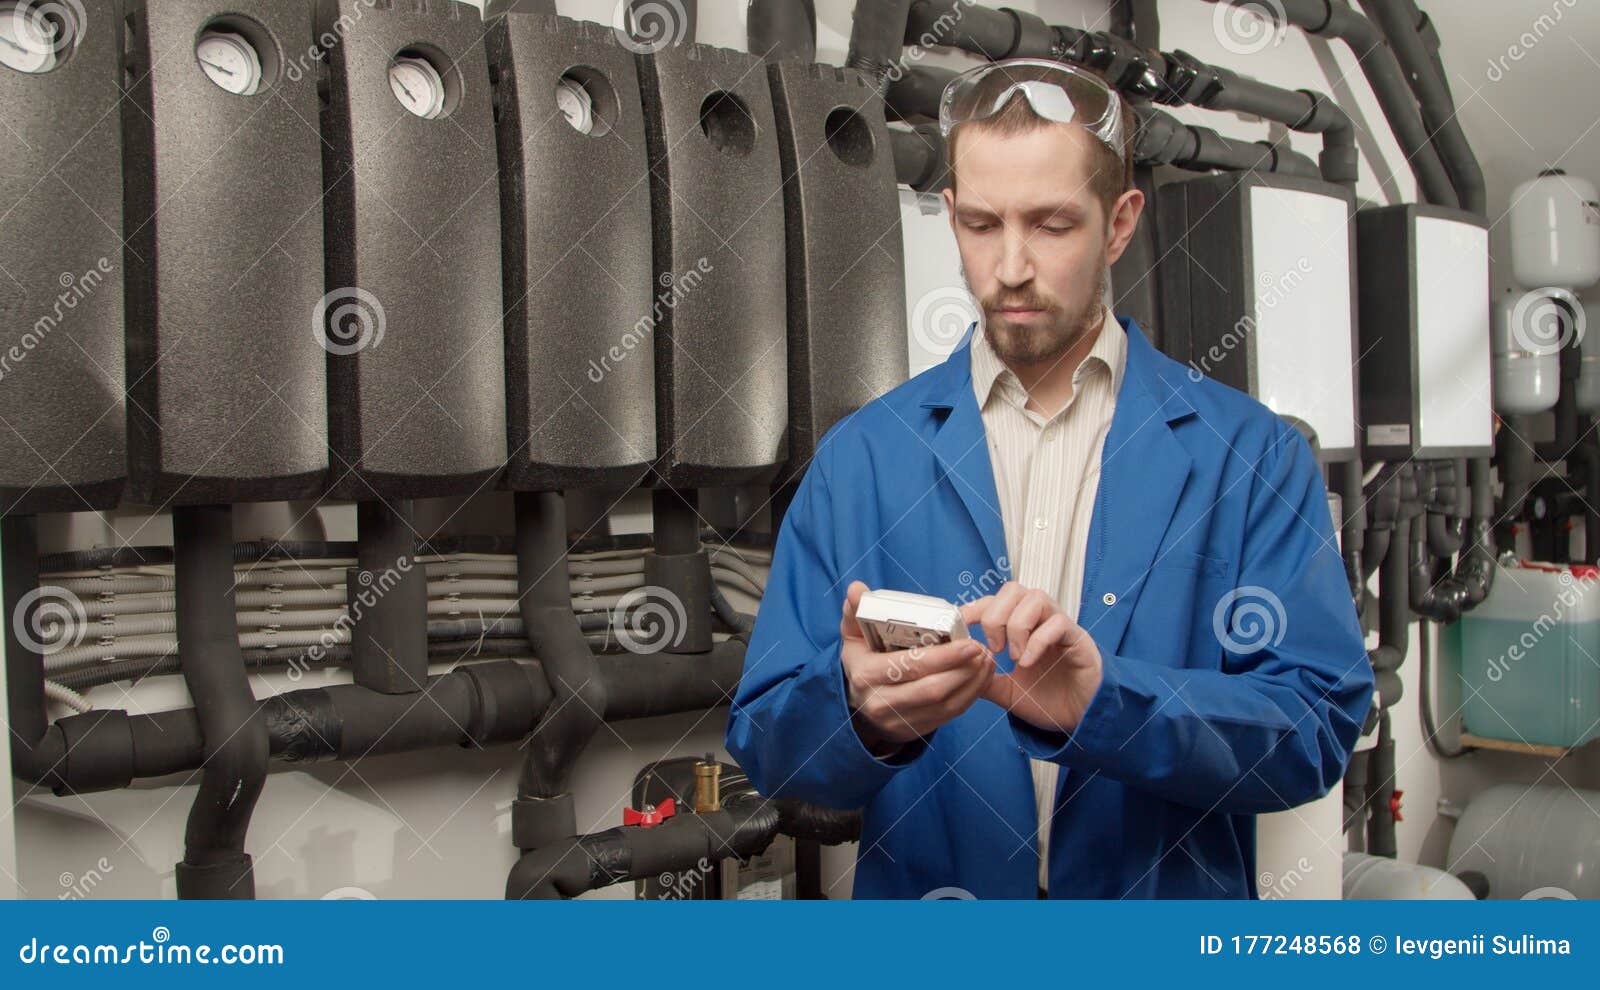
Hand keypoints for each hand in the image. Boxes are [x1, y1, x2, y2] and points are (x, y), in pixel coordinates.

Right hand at [840, 580, 993, 747]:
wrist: (858, 704)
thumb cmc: (862, 661)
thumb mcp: (853, 636)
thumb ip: (855, 610)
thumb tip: (856, 588)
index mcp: (866, 675)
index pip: (910, 666)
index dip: (943, 657)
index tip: (968, 642)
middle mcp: (882, 702)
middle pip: (932, 689)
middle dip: (963, 669)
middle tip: (982, 649)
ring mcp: (900, 720)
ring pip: (946, 704)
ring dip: (972, 682)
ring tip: (987, 660)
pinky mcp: (917, 729)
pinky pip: (951, 714)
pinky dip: (971, 695)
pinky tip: (982, 677)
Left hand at [962, 581, 1103, 732]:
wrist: (1081, 720)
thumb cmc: (1049, 700)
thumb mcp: (1008, 692)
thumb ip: (985, 679)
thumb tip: (958, 670)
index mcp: (1023, 627)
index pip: (996, 600)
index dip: (976, 607)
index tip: (962, 625)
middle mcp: (1042, 620)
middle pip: (1014, 589)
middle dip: (996, 615)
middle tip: (995, 648)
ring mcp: (1061, 627)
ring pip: (1036, 598)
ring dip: (1017, 626)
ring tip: (1014, 656)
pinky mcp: (1079, 639)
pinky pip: (1058, 623)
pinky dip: (1037, 641)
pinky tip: (1028, 663)